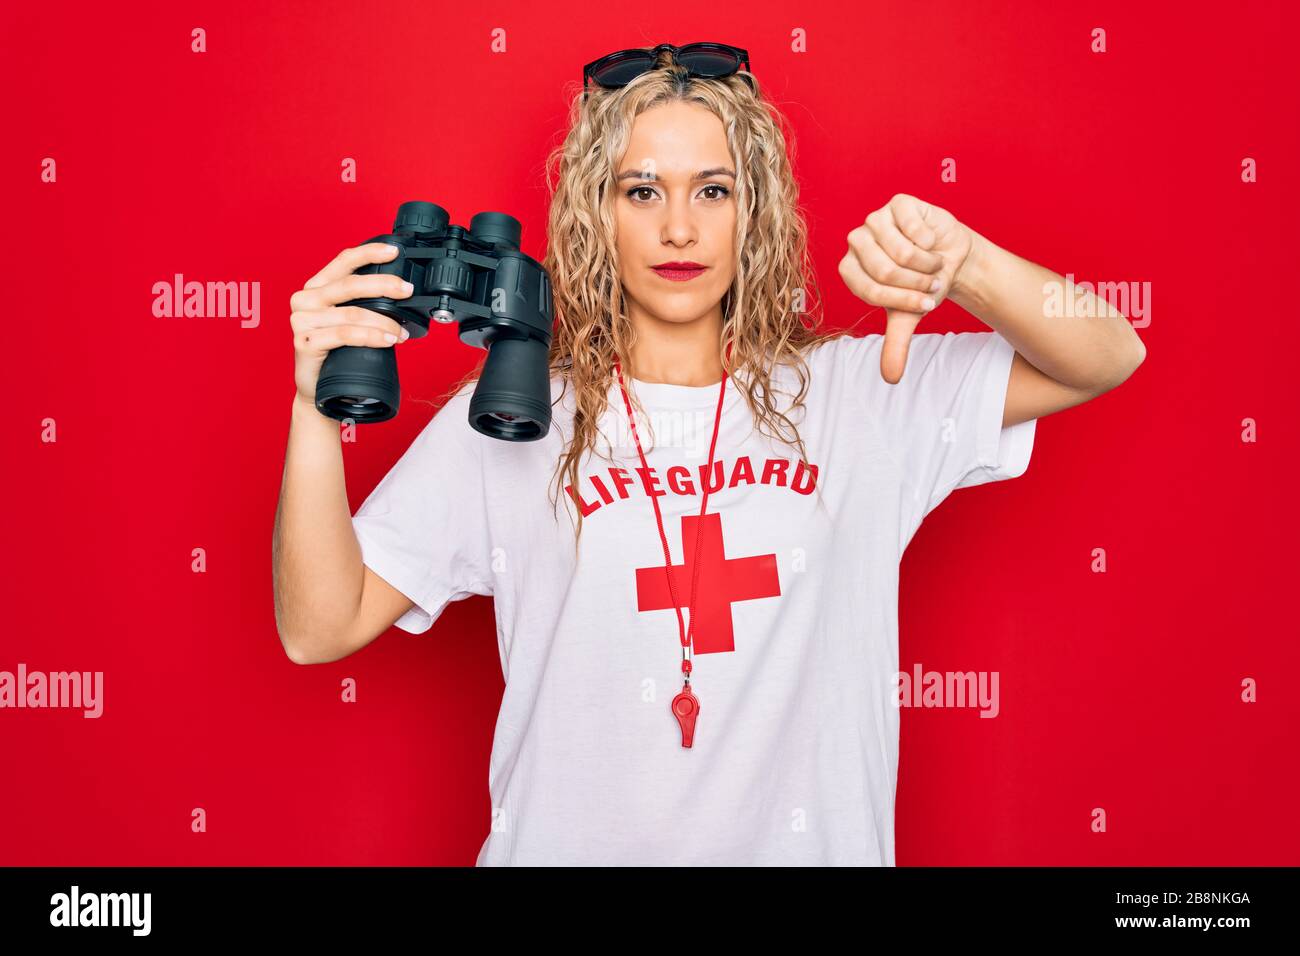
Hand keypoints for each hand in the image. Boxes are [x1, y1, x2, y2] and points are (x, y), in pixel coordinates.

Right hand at [288, 243, 414, 407]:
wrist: (318, 389)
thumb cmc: (337, 354)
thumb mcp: (350, 321)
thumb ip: (364, 304)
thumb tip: (402, 295)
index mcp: (317, 288)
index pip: (343, 262)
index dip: (369, 253)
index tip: (394, 251)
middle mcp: (305, 299)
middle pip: (350, 285)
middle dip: (384, 286)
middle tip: (407, 291)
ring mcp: (302, 320)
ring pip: (352, 313)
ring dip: (384, 322)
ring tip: (401, 332)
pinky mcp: (304, 342)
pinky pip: (344, 335)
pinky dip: (371, 337)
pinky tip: (387, 340)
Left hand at [838, 193, 975, 382]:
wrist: (950, 258)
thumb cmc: (922, 285)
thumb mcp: (909, 317)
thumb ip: (896, 344)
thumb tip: (891, 378)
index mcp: (850, 269)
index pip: (871, 290)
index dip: (903, 299)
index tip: (926, 303)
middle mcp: (856, 242)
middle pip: (885, 269)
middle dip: (917, 282)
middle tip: (931, 282)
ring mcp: (875, 219)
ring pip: (901, 250)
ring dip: (926, 263)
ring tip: (932, 263)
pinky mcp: (897, 204)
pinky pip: (914, 228)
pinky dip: (931, 240)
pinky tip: (932, 240)